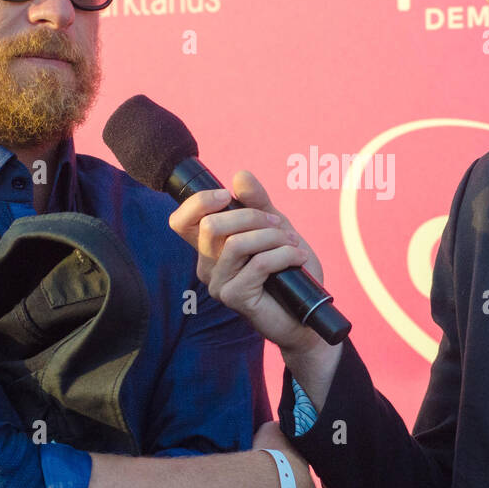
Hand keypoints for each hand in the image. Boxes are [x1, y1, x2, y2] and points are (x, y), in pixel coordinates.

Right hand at [169, 170, 327, 357]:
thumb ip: (257, 203)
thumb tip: (240, 176)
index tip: (228, 196)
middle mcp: (207, 265)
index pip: (182, 221)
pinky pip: (257, 264)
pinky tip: (297, 258)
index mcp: (210, 247)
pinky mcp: (233, 298)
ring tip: (292, 245)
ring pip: (236, 244)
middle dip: (251, 217)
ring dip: (272, 238)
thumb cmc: (289, 271)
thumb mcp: (275, 227)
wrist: (306, 312)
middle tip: (278, 226)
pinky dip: (283, 255)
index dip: (199, 202)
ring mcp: (218, 283)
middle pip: (211, 225)